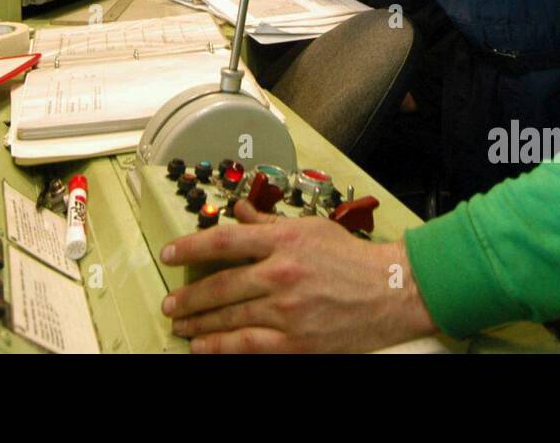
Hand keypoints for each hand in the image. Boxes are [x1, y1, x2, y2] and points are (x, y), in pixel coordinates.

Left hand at [160, 200, 437, 352]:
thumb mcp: (310, 228)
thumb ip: (269, 224)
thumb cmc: (351, 258)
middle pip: (220, 285)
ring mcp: (287, 310)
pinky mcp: (296, 341)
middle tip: (170, 304)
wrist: (391, 292)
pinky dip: (220, 347)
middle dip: (189, 297)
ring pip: (229, 318)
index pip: (224, 241)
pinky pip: (247, 345)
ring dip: (198, 323)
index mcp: (283, 241)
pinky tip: (202, 347)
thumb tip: (239, 212)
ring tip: (180, 326)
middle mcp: (280, 274)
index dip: (190, 247)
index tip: (169, 254)